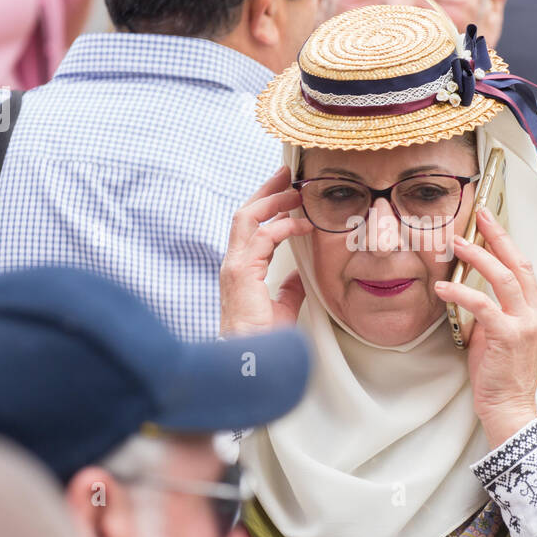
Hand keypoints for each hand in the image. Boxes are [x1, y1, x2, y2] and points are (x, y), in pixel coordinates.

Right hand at [220, 166, 313, 335]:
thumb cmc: (261, 340)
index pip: (251, 227)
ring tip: (294, 191)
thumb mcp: (282, 307)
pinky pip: (261, 238)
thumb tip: (300, 276)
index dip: (268, 207)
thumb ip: (288, 288)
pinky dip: (283, 227)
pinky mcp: (241, 273)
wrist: (249, 361)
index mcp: (242, 268)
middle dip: (267, 191)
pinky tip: (302, 225)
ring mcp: (234, 266)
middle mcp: (234, 263)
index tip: (287, 194)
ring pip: (247, 218)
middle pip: (245, 213)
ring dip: (272, 200)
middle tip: (287, 175)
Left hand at [434, 206, 536, 446]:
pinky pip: (482, 304)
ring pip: (504, 278)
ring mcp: (528, 325)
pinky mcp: (509, 336)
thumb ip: (494, 316)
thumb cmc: (502, 380)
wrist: (509, 410)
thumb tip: (472, 294)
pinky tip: (442, 286)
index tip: (491, 228)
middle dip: (498, 236)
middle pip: (520, 265)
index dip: (508, 247)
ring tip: (457, 243)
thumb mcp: (502, 341)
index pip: (525, 273)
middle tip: (481, 215)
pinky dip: (460, 291)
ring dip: (478, 256)